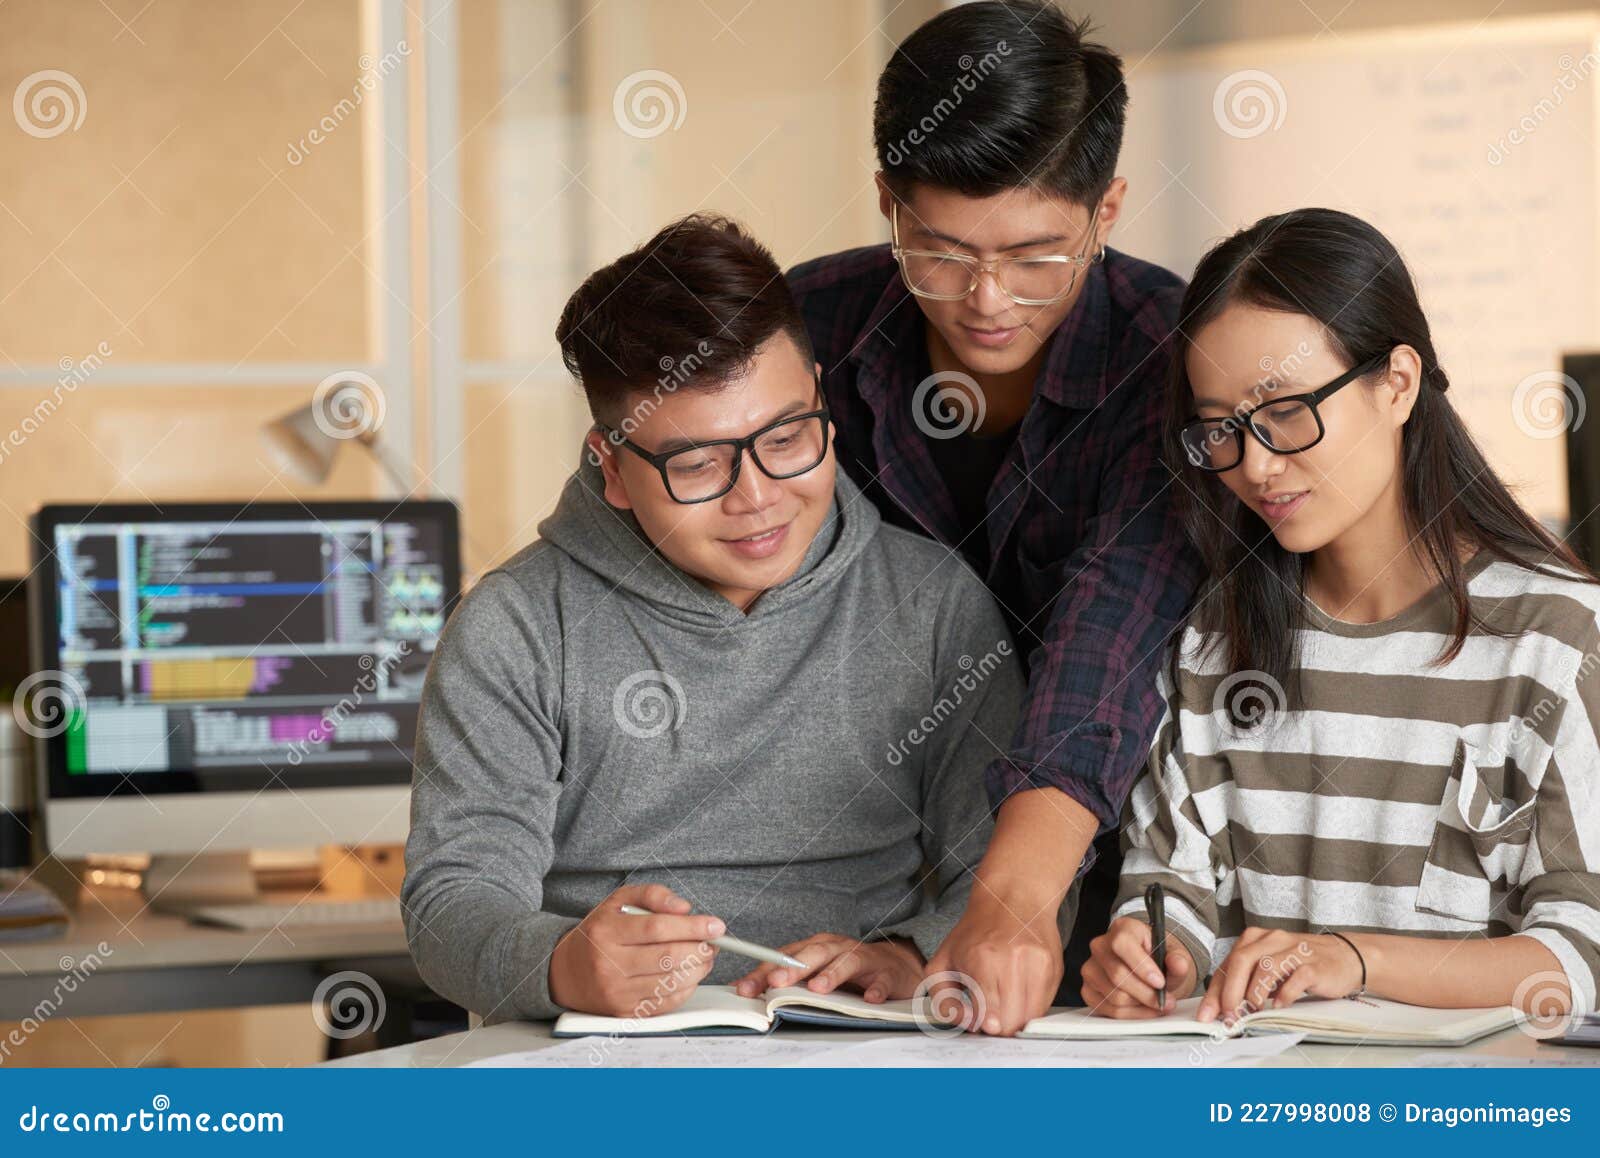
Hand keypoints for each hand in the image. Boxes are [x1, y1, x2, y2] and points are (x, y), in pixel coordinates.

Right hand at [548, 884, 723, 1016]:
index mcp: (607, 932)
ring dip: (698, 969)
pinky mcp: (624, 1013)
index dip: (692, 927)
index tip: (716, 925)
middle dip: (700, 949)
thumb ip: (653, 896)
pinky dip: (686, 988)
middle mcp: (609, 964)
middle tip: (714, 941)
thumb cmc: (599, 933)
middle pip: (667, 957)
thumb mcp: (618, 902)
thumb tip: (684, 908)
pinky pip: (666, 1003)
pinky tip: (689, 975)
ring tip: (705, 956)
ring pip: (671, 982)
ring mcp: (616, 993)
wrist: (566, 972)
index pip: (657, 928)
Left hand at [733, 933, 922, 1001]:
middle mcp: (837, 948)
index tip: (745, 989)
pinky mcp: (886, 972)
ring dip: (831, 975)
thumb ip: (787, 981)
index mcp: (816, 947)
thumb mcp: (817, 972)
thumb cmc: (850, 970)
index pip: (785, 957)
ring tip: (817, 988)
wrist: (896, 965)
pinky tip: (870, 999)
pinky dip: (876, 989)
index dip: (764, 972)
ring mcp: (863, 958)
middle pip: (814, 954)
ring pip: (846, 962)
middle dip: (793, 968)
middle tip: (775, 983)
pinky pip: (881, 981)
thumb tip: (748, 992)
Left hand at [922, 890, 1062, 1035]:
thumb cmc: (975, 933)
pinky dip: (1031, 1008)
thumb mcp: (942, 961)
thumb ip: (944, 1000)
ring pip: (1030, 1019)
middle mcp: (1014, 962)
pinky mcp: (1055, 968)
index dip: (982, 1026)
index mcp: (982, 960)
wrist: (1013, 898)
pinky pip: (1045, 1006)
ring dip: (1016, 1020)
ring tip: (1004, 1002)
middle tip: (990, 1015)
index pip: (988, 1016)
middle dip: (999, 1027)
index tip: (980, 1021)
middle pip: (1011, 1023)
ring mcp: (1039, 965)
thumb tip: (970, 1025)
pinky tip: (1018, 993)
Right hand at [1081, 915, 1196, 1017]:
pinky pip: (1108, 1010)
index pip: (1121, 944)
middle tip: (1166, 1001)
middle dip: (1146, 994)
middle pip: (1118, 975)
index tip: (1160, 982)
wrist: (1149, 967)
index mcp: (1122, 928)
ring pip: (1114, 996)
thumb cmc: (1159, 957)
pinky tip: (1143, 1009)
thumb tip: (1178, 963)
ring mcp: (1091, 968)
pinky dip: (1131, 1014)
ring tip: (1157, 1004)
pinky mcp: (1088, 989)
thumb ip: (1178, 959)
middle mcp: (1101, 946)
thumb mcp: (1174, 954)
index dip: (1141, 966)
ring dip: (1141, 1006)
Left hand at [1198, 928, 1362, 1023]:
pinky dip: (1285, 995)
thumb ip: (1246, 982)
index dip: (1215, 992)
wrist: (1344, 957)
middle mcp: (1272, 940)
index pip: (1227, 964)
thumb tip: (1221, 1007)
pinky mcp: (1315, 965)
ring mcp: (1294, 950)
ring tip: (1252, 1011)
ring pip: (1265, 968)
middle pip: (1241, 961)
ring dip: (1254, 994)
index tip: (1207, 1014)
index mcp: (1255, 939)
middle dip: (1230, 992)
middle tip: (1228, 1015)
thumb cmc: (1300, 965)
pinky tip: (1279, 1007)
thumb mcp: (1268, 969)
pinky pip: (1296, 979)